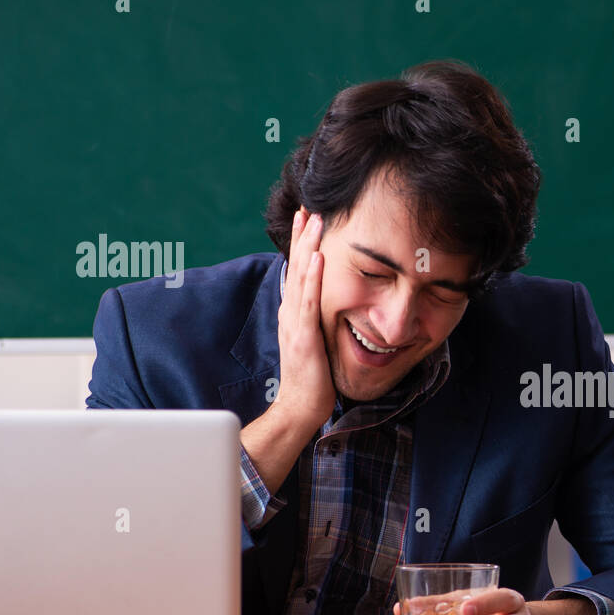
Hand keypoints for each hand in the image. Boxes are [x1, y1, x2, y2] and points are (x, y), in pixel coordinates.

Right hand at [273, 207, 334, 431]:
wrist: (300, 407)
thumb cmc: (311, 378)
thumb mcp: (313, 340)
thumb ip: (314, 319)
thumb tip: (322, 303)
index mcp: (294, 312)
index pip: (298, 270)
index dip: (301, 243)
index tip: (307, 217)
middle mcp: (291, 312)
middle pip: (296, 266)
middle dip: (302, 235)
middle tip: (309, 207)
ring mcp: (295, 323)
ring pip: (301, 277)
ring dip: (308, 246)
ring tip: (315, 220)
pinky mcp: (304, 337)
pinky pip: (309, 302)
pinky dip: (313, 278)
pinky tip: (318, 258)